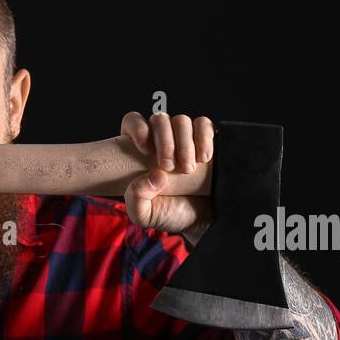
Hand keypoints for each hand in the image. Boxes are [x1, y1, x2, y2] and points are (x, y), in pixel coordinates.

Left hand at [120, 111, 213, 241]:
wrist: (200, 219)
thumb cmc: (168, 213)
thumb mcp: (144, 214)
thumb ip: (136, 199)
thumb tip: (153, 176)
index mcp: (139, 150)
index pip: (133, 121)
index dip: (137, 127)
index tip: (145, 150)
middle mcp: (161, 138)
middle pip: (159, 119)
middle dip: (165, 142)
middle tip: (170, 167)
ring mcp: (184, 136)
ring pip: (181, 121)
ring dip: (184, 144)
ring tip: (188, 169)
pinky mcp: (206, 138)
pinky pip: (204, 124)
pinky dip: (204, 137)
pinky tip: (204, 157)